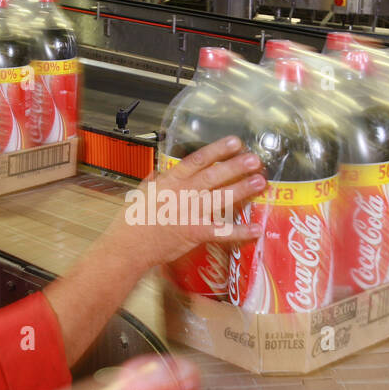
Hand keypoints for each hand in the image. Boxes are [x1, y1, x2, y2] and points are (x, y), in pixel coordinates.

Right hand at [109, 135, 265, 271]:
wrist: (128, 246)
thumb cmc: (132, 221)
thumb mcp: (142, 192)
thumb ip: (155, 180)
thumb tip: (161, 172)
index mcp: (170, 181)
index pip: (197, 160)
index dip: (218, 150)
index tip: (235, 142)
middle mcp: (182, 193)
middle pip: (214, 176)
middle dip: (236, 166)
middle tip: (255, 159)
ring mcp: (190, 212)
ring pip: (221, 197)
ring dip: (242, 189)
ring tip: (261, 181)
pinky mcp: (195, 232)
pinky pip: (222, 231)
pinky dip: (240, 231)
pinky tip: (256, 228)